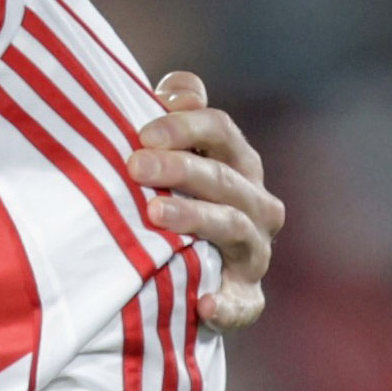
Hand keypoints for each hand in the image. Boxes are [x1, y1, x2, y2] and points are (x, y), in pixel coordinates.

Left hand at [130, 73, 280, 330]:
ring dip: (197, 218)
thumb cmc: (172, 201)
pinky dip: (227, 304)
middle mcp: (256, 205)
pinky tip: (204, 303)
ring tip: (155, 213)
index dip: (186, 125)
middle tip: (136, 166)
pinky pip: (244, 304)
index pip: (221, 132)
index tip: (144, 131)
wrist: (184, 278)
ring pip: (234, 229)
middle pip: (226, 178)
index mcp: (238, 164)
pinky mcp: (245, 299)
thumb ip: (174, 119)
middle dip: (182, 169)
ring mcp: (253, 253)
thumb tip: (178, 86)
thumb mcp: (171, 156)